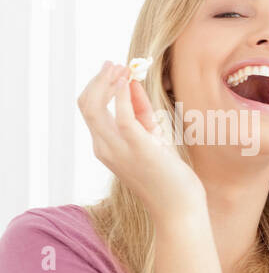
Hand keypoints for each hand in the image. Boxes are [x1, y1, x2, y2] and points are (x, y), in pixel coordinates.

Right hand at [77, 62, 204, 221]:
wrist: (179, 209)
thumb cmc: (169, 178)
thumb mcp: (153, 140)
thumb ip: (143, 114)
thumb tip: (134, 85)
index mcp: (105, 146)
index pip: (91, 109)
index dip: (100, 86)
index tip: (115, 69)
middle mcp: (105, 147)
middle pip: (86, 104)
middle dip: (98, 80)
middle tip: (114, 63)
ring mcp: (117, 149)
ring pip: (95, 106)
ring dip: (107, 82)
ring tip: (122, 67)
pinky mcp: (137, 148)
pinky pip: (123, 115)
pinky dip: (123, 95)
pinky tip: (129, 81)